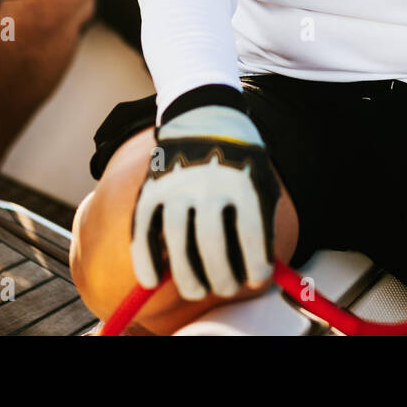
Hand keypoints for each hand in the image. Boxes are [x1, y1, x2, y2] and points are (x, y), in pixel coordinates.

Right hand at [129, 104, 279, 299]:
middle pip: (212, 243)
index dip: (255, 266)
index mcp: (243, 180)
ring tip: (197, 290)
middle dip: (221, 277)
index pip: (251, 234)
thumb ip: (262, 224)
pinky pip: (143, 230)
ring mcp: (177, 185)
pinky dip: (145, 260)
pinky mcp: (150, 189)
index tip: (256, 280)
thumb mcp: (262, 182)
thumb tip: (254, 274)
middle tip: (225, 288)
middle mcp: (209, 183)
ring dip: (187, 276)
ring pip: (177, 241)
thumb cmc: (240, 160)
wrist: (204, 116)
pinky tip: (152, 280)